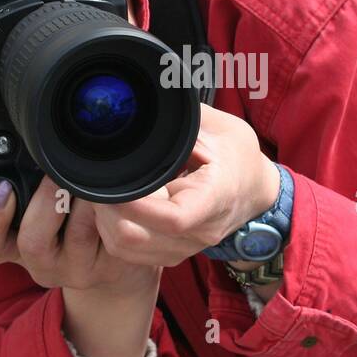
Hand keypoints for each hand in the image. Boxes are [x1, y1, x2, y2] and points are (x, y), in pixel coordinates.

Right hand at [0, 174, 161, 298]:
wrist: (114, 256)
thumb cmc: (67, 220)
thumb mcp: (39, 207)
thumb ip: (26, 186)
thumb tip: (27, 150)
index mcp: (15, 248)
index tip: (3, 189)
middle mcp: (42, 265)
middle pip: (33, 241)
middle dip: (47, 199)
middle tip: (58, 173)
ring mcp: (76, 270)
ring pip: (78, 234)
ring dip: (85, 198)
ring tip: (91, 177)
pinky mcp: (109, 268)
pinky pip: (111, 236)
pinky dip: (113, 209)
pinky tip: (115, 195)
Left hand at [92, 103, 280, 269]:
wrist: (258, 191)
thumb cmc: (240, 158)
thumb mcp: (221, 128)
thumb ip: (187, 119)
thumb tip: (150, 102)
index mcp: (214, 199)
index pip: (173, 218)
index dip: (137, 205)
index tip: (114, 184)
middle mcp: (200, 231)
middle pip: (136, 237)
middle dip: (107, 209)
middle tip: (98, 181)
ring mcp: (185, 248)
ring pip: (127, 249)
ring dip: (106, 222)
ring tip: (104, 193)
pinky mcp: (173, 254)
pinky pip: (130, 254)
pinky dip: (112, 232)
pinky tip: (114, 209)